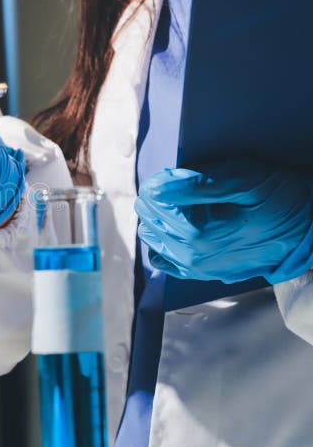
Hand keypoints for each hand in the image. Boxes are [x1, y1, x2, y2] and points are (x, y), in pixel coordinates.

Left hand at [136, 160, 312, 283]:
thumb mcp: (244, 180)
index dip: (159, 183)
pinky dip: (161, 242)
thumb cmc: (279, 199)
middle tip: (177, 184)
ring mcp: (197, 268)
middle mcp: (194, 257)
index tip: (173, 173)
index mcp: (201, 233)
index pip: (155, 202)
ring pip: (152, 237)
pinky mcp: (201, 273)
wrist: (308, 230)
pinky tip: (174, 228)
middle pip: (150, 219)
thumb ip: (198, 184)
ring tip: (180, 203)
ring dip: (158, 217)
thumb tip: (158, 186)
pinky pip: (164, 259)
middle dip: (157, 199)